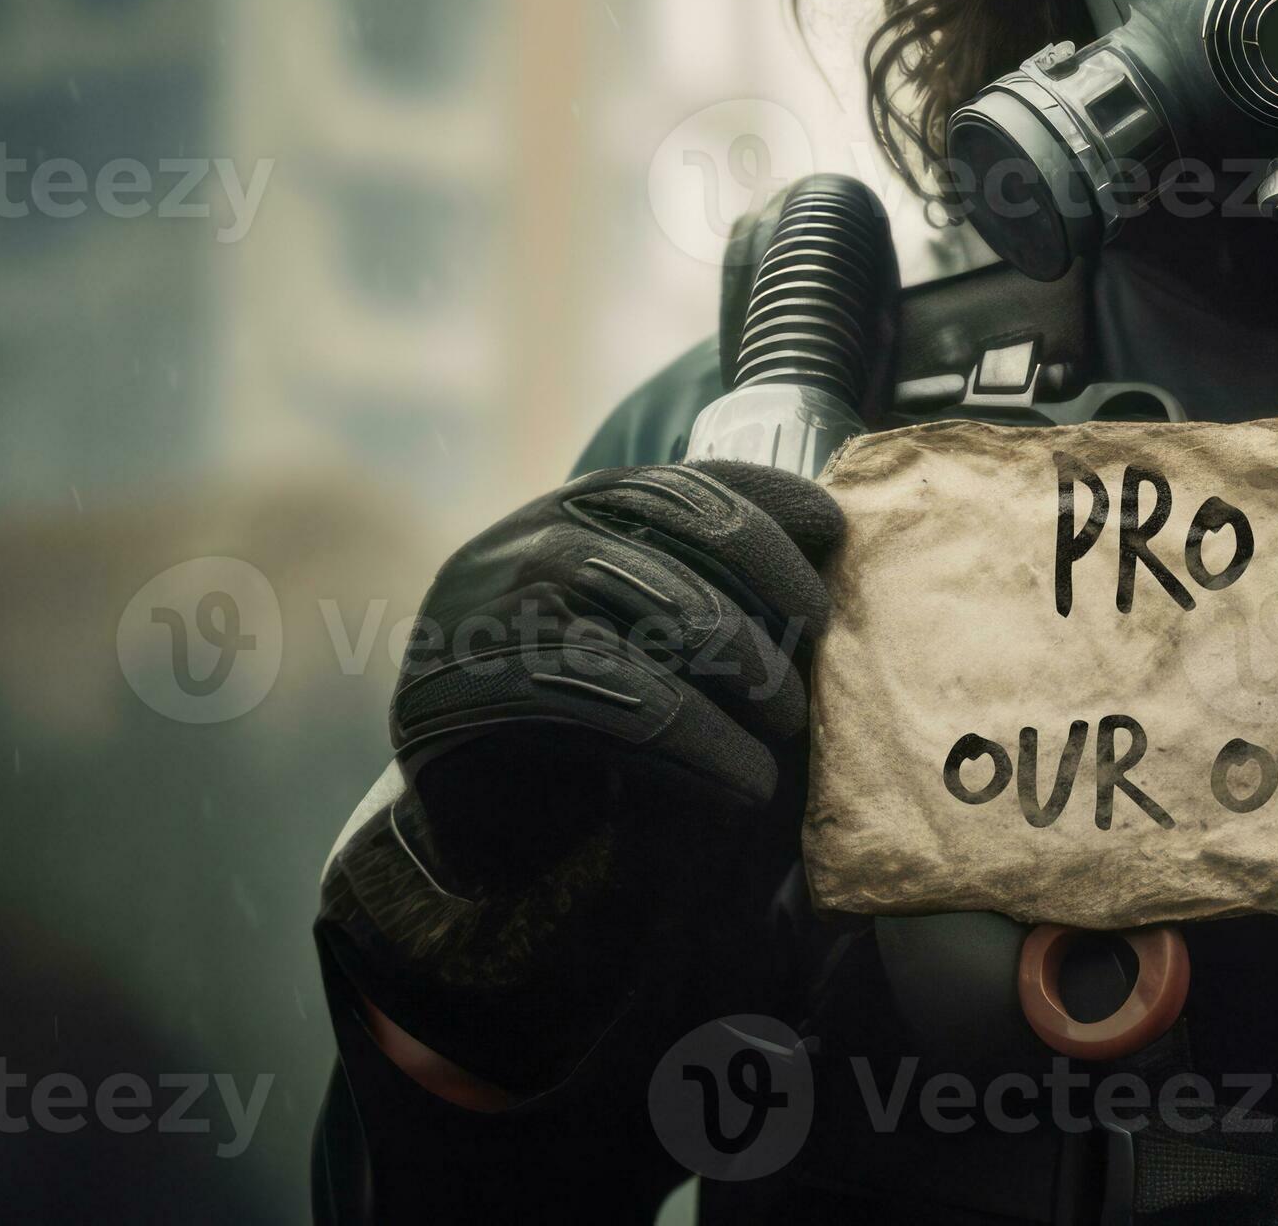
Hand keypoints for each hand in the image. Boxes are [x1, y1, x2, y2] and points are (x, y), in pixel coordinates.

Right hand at [387, 460, 841, 892]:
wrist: (443, 794)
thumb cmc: (560, 700)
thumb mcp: (620, 619)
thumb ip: (685, 580)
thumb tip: (814, 574)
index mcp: (569, 510)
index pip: (686, 482)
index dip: (768, 501)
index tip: (834, 532)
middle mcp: (535, 538)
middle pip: (688, 538)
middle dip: (773, 594)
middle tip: (818, 657)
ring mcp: (505, 604)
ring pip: (665, 613)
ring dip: (749, 672)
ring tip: (789, 727)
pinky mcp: (488, 687)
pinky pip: (625, 702)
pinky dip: (703, 743)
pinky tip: (746, 781)